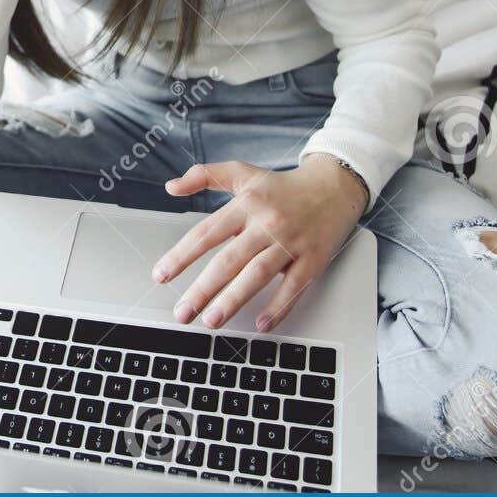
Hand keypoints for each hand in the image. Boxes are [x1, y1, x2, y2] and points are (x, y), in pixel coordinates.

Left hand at [151, 155, 368, 332]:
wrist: (335, 186)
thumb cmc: (284, 186)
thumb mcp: (243, 173)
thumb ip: (204, 175)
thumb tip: (171, 187)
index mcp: (246, 205)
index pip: (207, 233)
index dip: (181, 255)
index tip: (161, 275)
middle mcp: (266, 224)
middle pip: (229, 260)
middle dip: (202, 289)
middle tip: (182, 312)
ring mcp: (290, 243)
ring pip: (257, 275)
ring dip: (233, 300)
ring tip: (211, 321)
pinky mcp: (313, 259)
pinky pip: (293, 287)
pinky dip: (278, 307)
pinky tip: (262, 324)